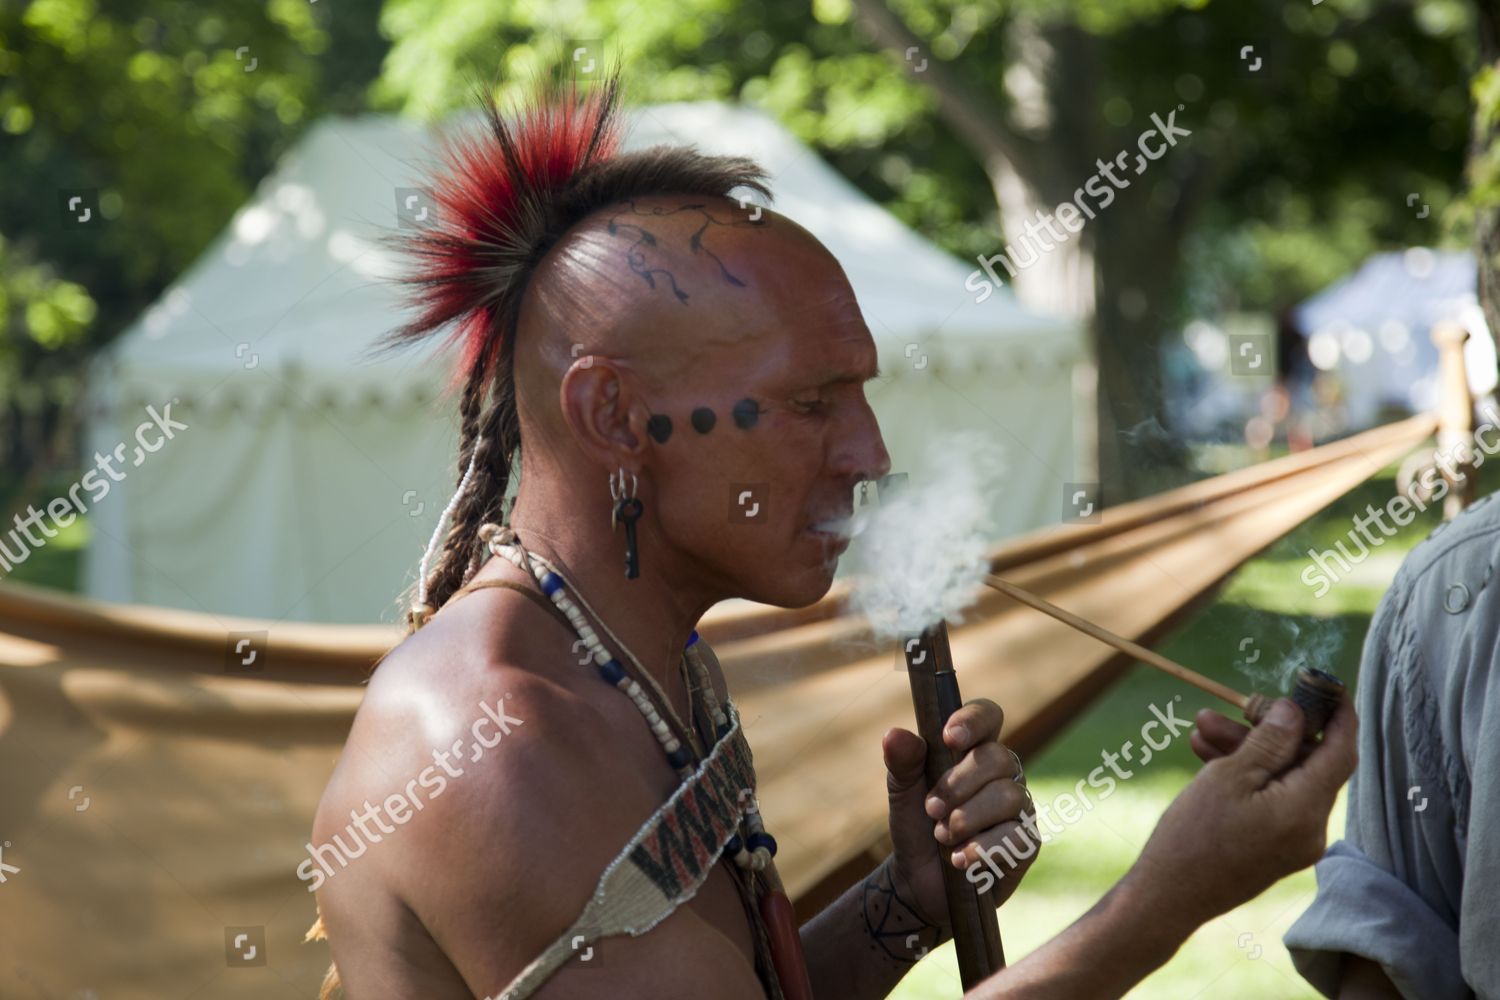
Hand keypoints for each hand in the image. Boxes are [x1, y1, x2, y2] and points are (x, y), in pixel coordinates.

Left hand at [882, 698, 1033, 927]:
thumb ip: (902, 762)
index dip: (973, 720)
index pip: (988, 716)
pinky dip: (981, 848)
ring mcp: (1019, 807)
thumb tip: (895, 735)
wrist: (918, 881)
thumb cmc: (915, 827)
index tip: (949, 738)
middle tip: (931, 808)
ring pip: (1008, 796)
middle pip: (997, 757)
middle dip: (958, 784)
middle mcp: (1003, 773)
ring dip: (966, 818)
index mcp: (973, 750)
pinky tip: (958, 860)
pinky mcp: (1026, 843)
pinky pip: (1016, 835)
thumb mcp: (902, 792)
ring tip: (941, 836)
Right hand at [1127, 695, 1357, 930]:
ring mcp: (1293, 841)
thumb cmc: (1194, 835)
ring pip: (1281, 778)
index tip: (1327, 685)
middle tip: (1238, 703)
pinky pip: (1269, 799)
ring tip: (1201, 726)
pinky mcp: (1274, 848)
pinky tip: (1207, 754)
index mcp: (1306, 809)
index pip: (1340, 752)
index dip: (1337, 715)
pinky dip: (1246, 776)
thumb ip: (1269, 741)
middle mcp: (1310, 828)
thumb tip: (1295, 711)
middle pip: (1305, 762)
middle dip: (1269, 728)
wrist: (1168, 896)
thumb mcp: (1229, 776)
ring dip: (1247, 749)